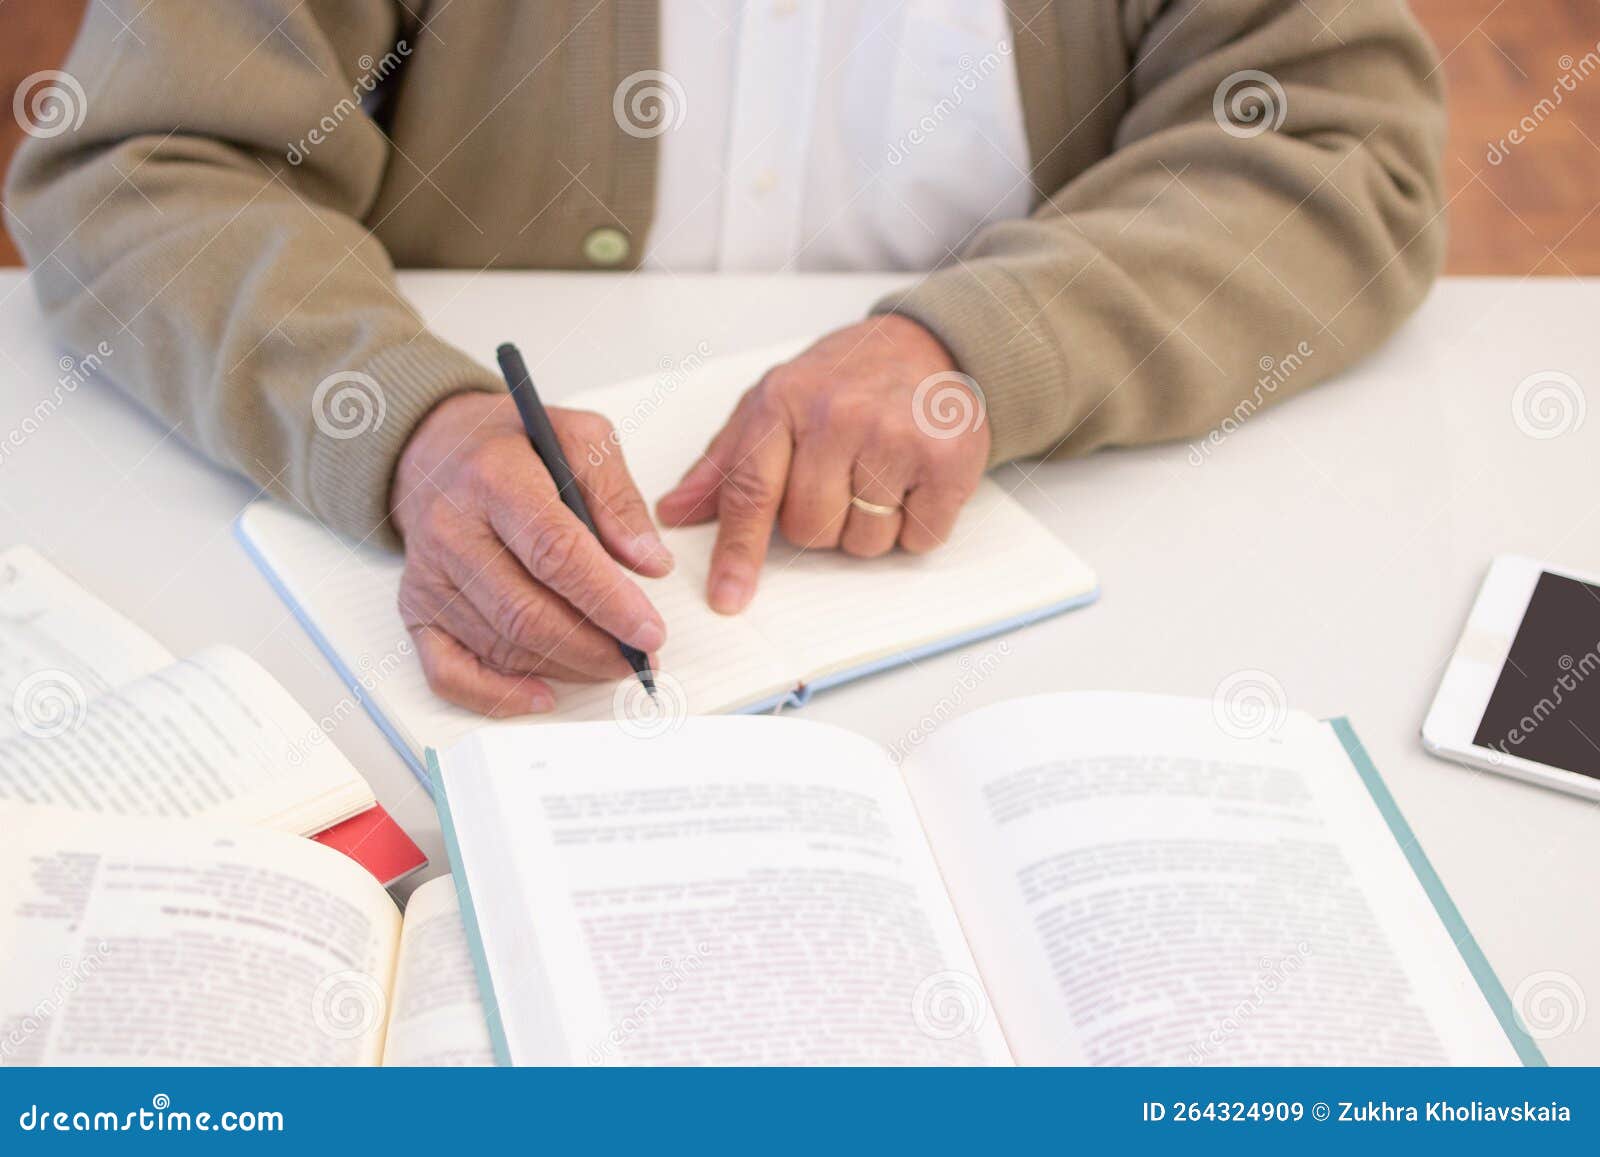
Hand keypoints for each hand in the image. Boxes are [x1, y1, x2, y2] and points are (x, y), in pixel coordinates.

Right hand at [391, 393, 671, 714]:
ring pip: (502, 645)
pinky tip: (544, 693)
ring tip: (612, 661)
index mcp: (494, 478)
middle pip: (527, 611)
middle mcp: (451, 529)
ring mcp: (428, 576)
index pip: (555, 552)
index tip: (650, 630)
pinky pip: (448, 672)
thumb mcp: (579, 438)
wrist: (438, 452)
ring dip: (566, 666)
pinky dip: (498, 696)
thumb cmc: (516, 448)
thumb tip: (650, 563)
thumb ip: (617, 497)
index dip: (608, 600)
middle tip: (642, 655)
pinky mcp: (415, 610)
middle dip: (595, 645)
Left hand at [656, 315, 989, 614]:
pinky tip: (914, 481)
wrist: (927, 346)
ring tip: (879, 475)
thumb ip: (725, 462)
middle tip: (840, 477)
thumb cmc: (842, 381)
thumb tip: (675, 513)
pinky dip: (917, 525)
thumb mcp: (772, 404)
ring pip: (862, 542)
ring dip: (869, 527)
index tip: (727, 596)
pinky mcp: (947, 458)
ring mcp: (895, 436)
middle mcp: (839, 417)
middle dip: (821, 522)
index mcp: (784, 403)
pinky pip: (919, 537)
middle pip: (808, 530)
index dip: (738, 551)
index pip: (751, 492)